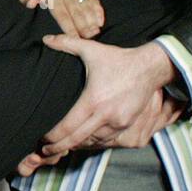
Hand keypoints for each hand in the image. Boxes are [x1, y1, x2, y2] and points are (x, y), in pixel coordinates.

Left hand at [16, 0, 103, 38]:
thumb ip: (25, 0)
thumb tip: (31, 3)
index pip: (62, 14)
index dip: (68, 27)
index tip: (73, 39)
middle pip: (77, 12)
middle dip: (84, 25)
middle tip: (89, 38)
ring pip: (87, 6)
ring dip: (93, 20)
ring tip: (96, 32)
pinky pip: (94, 1)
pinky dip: (98, 11)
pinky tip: (100, 22)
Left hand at [39, 36, 176, 154]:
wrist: (149, 68)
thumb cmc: (118, 60)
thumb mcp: (91, 49)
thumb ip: (66, 43)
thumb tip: (46, 39)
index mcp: (93, 101)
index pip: (68, 127)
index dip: (53, 137)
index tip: (42, 139)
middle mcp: (106, 116)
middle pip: (77, 140)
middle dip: (59, 148)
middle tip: (45, 151)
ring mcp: (118, 123)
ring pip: (92, 143)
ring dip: (76, 146)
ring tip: (60, 147)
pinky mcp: (127, 125)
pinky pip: (106, 141)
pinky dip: (92, 143)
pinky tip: (82, 142)